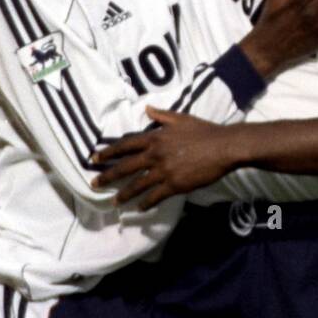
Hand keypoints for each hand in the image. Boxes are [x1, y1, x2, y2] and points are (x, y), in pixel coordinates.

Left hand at [91, 110, 234, 206]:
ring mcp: (164, 171)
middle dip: (108, 176)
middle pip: (125, 167)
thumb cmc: (204, 131)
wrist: (223, 147)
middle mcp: (155, 155)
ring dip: (124, 195)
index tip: (95, 158)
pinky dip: (146, 204)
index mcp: (155, 137)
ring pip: (137, 185)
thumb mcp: (181, 119)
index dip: (108, 152)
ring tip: (114, 202)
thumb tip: (147, 109)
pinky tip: (139, 208)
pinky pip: (155, 196)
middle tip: (95, 184)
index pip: (125, 145)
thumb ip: (162, 115)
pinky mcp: (174, 185)